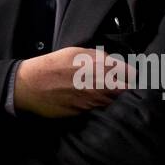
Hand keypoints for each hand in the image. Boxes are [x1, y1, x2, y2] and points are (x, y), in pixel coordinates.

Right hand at [13, 46, 134, 117]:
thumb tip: (116, 63)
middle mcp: (100, 85)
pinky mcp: (86, 113)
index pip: (131, 74)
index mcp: (99, 66)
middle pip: (127, 92)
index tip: (133, 77)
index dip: (134, 76)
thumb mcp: (76, 51)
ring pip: (116, 104)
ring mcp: (93, 101)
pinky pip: (102, 111)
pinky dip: (104, 108)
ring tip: (112, 96)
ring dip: (117, 101)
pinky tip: (98, 104)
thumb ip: (99, 56)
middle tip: (126, 88)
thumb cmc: (52, 65)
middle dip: (129, 90)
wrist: (30, 85)